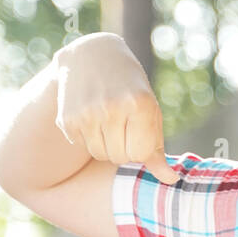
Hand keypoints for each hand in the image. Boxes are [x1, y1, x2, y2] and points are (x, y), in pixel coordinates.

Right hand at [53, 32, 178, 183]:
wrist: (92, 55)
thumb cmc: (130, 88)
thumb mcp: (150, 111)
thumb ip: (157, 149)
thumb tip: (170, 181)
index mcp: (139, 105)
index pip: (141, 154)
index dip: (140, 146)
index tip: (137, 128)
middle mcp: (111, 108)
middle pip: (119, 157)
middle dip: (123, 146)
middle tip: (121, 122)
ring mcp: (87, 114)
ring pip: (100, 154)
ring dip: (105, 144)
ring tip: (106, 118)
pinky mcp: (67, 119)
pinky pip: (82, 145)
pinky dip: (87, 136)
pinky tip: (89, 113)